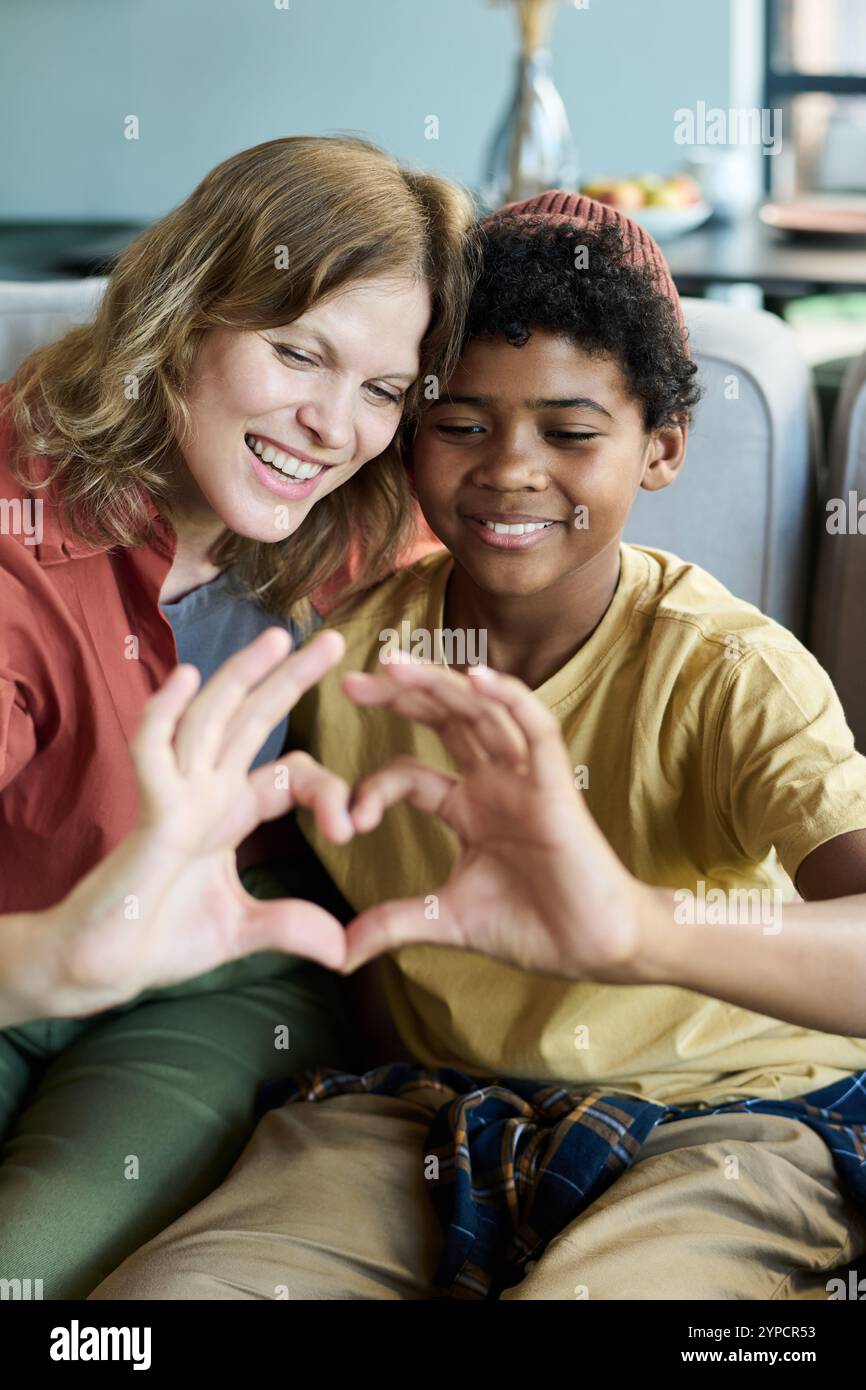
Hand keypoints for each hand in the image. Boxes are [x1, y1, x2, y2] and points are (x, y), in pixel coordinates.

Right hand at [43, 628, 352, 1016]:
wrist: (102, 969)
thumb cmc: (161, 940)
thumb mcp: (243, 931)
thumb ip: (291, 928)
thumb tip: (342, 950)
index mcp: (231, 813)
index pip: (290, 773)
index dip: (328, 792)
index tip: (352, 830)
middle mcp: (206, 793)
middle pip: (252, 721)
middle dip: (289, 679)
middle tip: (331, 639)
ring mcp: (177, 798)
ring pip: (209, 721)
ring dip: (240, 676)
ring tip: (276, 637)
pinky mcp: (150, 815)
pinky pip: (152, 753)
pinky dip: (165, 715)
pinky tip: (186, 677)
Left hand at [340, 660, 653, 978]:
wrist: (596, 949)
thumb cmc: (533, 927)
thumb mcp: (446, 921)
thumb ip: (393, 925)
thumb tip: (338, 954)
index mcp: (468, 806)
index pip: (410, 774)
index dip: (373, 787)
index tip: (345, 820)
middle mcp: (495, 782)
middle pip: (444, 720)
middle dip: (400, 696)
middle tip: (351, 680)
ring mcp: (527, 779)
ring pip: (481, 713)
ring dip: (439, 685)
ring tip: (395, 665)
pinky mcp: (558, 787)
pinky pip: (538, 730)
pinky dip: (510, 699)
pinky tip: (476, 676)